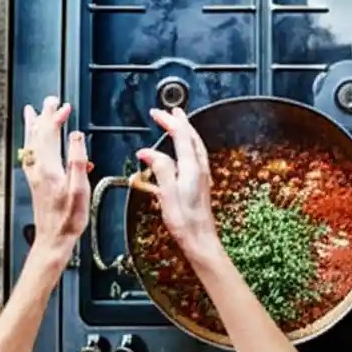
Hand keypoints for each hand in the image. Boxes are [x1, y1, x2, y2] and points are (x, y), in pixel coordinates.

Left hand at [21, 96, 89, 263]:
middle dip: (45, 116)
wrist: (53, 239)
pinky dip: (32, 141)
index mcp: (49, 167)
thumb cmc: (68, 218)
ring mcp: (34, 175)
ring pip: (31, 143)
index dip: (56, 118)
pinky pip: (31, 153)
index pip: (50, 134)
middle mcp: (37, 168)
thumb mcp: (79, 189)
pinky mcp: (35, 182)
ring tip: (31, 112)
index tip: (63, 105)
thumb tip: (76, 136)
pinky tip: (33, 143)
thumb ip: (77, 160)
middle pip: (38, 135)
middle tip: (50, 101)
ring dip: (34, 126)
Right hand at [136, 108, 219, 258]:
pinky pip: (196, 156)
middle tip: (172, 110)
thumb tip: (149, 152)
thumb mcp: (167, 193)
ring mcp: (202, 176)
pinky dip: (189, 146)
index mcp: (192, 167)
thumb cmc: (185, 221)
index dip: (168, 121)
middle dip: (181, 121)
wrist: (201, 240)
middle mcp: (200, 168)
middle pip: (191, 137)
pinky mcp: (201, 184)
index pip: (180, 135)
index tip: (156, 113)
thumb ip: (161, 168)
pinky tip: (185, 152)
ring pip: (195, 145)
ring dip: (186, 131)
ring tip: (179, 123)